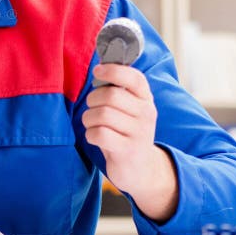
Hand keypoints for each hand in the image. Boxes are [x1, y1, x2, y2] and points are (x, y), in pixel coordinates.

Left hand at [82, 63, 177, 221]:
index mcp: (146, 99)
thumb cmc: (126, 131)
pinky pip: (99, 133)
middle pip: (110, 96)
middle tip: (93, 108)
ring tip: (94, 124)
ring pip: (101, 114)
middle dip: (92, 100)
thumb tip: (99, 65)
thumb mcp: (129, 109)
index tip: (97, 71)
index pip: (134, 77)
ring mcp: (139, 133)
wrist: (141, 169)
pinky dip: (90, 134)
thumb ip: (117, 89)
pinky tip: (96, 138)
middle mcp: (146, 114)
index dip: (113, 70)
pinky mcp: (128, 150)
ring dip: (89, 119)